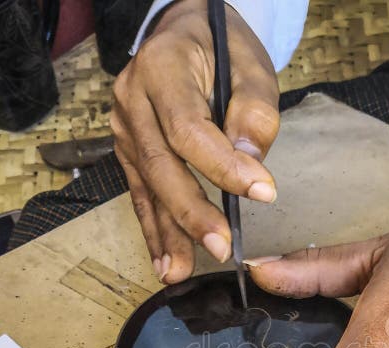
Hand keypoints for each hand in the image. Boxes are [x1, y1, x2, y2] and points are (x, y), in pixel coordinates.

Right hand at [111, 0, 279, 283]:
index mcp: (162, 68)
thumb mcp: (250, 66)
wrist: (185, 34)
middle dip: (191, 211)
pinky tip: (163, 262)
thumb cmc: (223, 49)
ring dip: (167, 232)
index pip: (189, 128)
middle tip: (221, 248)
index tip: (263, 193)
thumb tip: (251, 162)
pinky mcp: (130, 151)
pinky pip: (141, 194)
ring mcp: (125, 128)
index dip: (224, 166)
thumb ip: (254, 110)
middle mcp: (132, 99)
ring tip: (180, 272)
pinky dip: (154, 230)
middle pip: (161, 163)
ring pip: (147, 185)